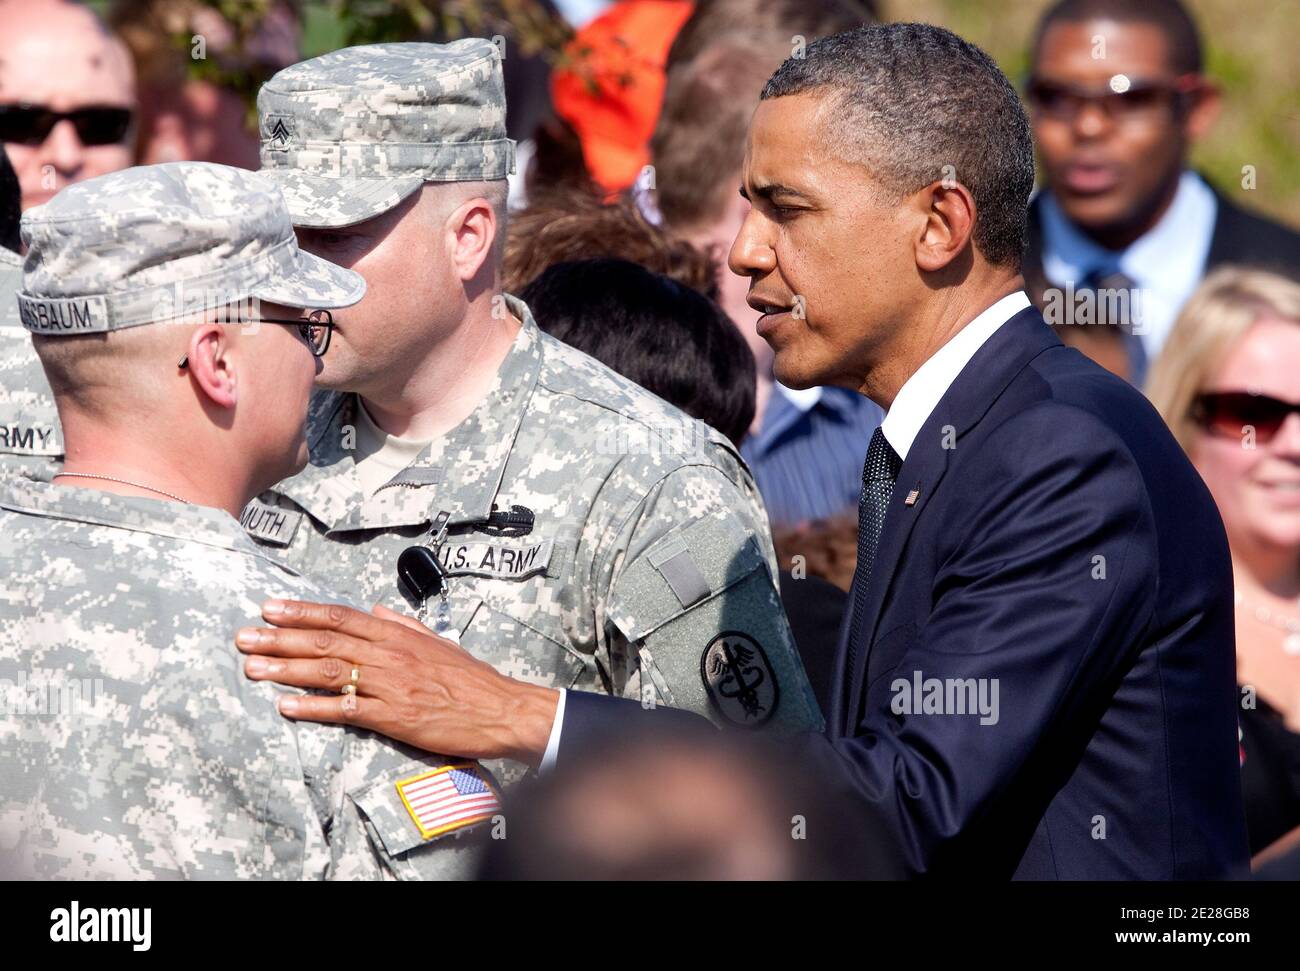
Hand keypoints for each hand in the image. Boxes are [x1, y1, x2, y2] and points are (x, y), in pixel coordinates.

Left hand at [235, 599, 559, 765]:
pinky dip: (313, 708)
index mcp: (398, 634)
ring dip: (287, 669)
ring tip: (253, 669)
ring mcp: (389, 685)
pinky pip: (345, 710)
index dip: (303, 612)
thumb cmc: (472, 679)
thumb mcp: (439, 641)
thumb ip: (404, 625)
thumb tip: (377, 611)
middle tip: (245, 637)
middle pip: (325, 642)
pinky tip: (286, 707)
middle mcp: (389, 654)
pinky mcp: (393, 716)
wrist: (501, 709)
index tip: (271, 608)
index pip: (341, 617)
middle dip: (280, 639)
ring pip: (329, 672)